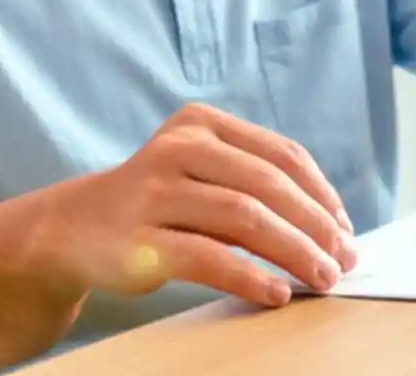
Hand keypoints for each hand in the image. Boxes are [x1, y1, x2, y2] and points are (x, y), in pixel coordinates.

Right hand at [29, 103, 355, 307]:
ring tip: (322, 278)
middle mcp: (178, 148)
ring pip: (245, 218)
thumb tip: (331, 227)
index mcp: (202, 124)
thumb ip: (254, 182)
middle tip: (343, 259)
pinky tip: (277, 292)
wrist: (70, 229)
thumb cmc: (158, 202)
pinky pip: (208, 258)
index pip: (281, 154)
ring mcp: (155, 192)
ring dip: (294, 252)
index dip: (321, 193)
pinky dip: (251, 277)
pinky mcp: (139, 239)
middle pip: (269, 185)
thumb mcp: (201, 172)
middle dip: (316, 226)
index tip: (345, 227)